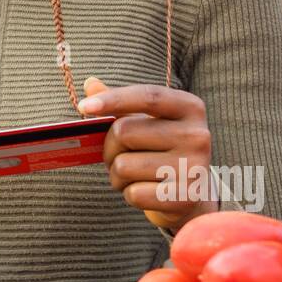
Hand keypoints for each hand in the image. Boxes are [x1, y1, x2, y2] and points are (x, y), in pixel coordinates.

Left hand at [79, 76, 217, 231]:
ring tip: (133, 175)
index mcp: (190, 108)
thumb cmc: (162, 149)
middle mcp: (198, 135)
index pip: (147, 96)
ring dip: (117, 174)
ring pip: (123, 166)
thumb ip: (120, 103)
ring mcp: (194, 167)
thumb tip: (90, 84)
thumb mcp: (148, 121)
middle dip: (109, 147)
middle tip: (117, 155)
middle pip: (124, 132)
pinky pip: (133, 193)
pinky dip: (129, 194)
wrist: (192, 191)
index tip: (83, 107)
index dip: (113, 99)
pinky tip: (145, 191)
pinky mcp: (185, 197)